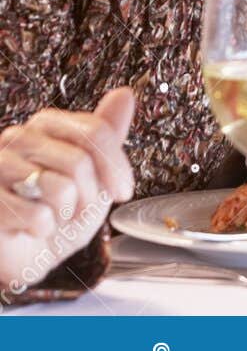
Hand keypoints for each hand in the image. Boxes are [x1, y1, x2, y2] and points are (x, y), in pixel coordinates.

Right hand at [0, 88, 136, 293]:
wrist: (27, 257)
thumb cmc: (59, 214)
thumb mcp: (94, 175)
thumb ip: (107, 136)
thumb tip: (124, 93)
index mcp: (45, 125)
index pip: (94, 131)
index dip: (116, 166)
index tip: (123, 191)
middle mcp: (17, 138)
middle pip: (79, 161)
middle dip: (90, 196)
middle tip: (78, 210)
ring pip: (59, 187)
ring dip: (67, 213)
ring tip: (54, 217)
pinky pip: (36, 214)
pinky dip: (43, 230)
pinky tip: (30, 229)